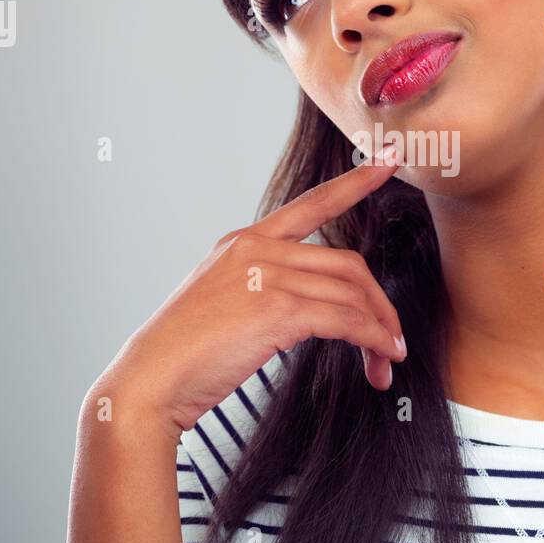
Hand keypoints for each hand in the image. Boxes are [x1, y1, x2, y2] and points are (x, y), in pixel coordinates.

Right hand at [94, 147, 407, 433]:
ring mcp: (267, 275)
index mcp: (244, 242)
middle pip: (348, 264)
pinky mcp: (277, 309)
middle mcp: (257, 249)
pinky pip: (347, 319)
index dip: (355, 183)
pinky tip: (379, 357)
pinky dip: (372, 338)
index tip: (389, 161)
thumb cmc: (184, 354)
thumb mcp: (221, 302)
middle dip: (380, 304)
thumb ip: (259, 288)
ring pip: (352, 294)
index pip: (312, 205)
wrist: (151, 381)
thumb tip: (306, 308)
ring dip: (380, 330)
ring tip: (387, 359)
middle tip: (392, 340)